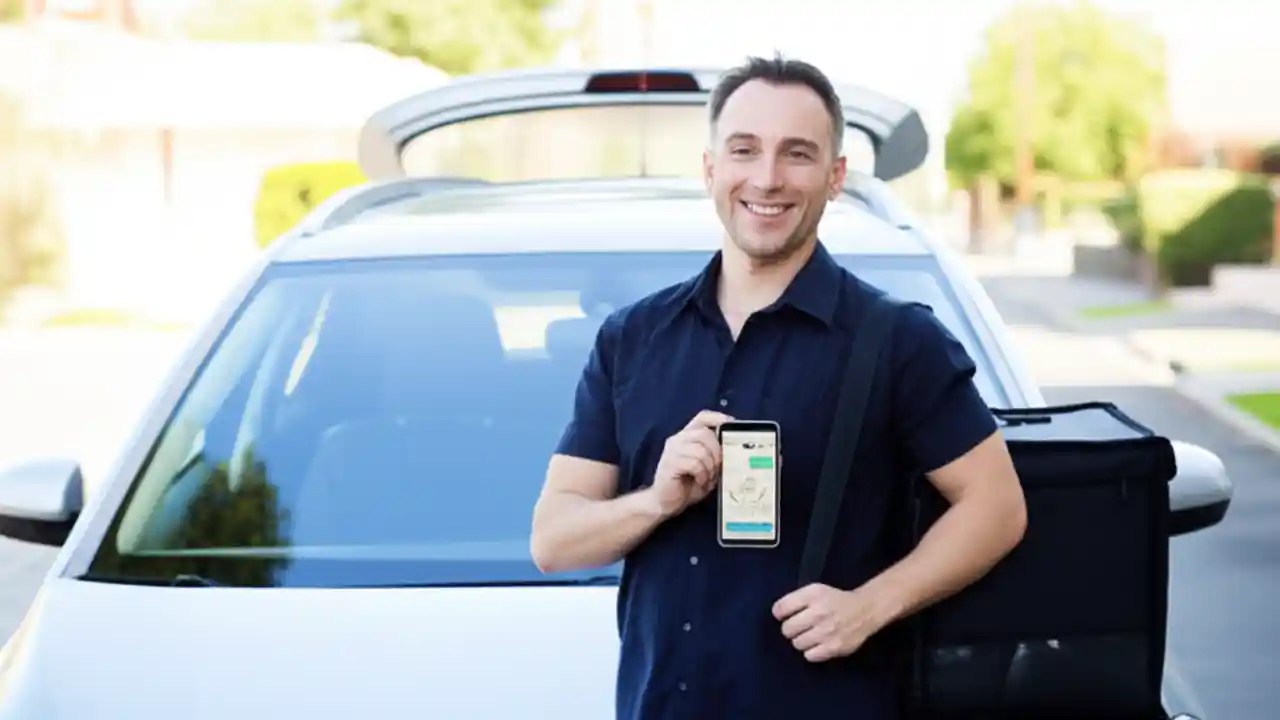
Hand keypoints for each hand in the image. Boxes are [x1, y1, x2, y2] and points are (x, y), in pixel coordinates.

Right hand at [650, 410, 732, 517]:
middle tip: (717, 469)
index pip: (702, 417)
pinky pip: (694, 464)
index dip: (718, 418)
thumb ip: (715, 455)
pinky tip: (699, 482)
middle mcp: (677, 439)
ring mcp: (672, 451)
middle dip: (717, 452)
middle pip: (704, 433)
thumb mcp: (707, 467)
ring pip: (700, 450)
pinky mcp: (670, 464)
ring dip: (709, 467)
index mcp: (687, 436)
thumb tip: (734, 449)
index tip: (731, 425)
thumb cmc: (688, 485)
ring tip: (707, 478)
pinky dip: (701, 475)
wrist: (665, 503)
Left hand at [772, 583, 887, 662]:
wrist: (864, 610)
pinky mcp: (834, 647)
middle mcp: (819, 613)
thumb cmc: (835, 600)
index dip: (780, 614)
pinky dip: (811, 652)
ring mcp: (827, 631)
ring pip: (797, 644)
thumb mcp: (815, 590)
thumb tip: (777, 614)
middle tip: (799, 627)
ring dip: (801, 641)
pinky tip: (817, 644)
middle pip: (787, 629)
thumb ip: (795, 599)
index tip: (785, 615)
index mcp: (812, 595)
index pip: (781, 609)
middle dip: (791, 629)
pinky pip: (809, 656)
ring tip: (810, 635)